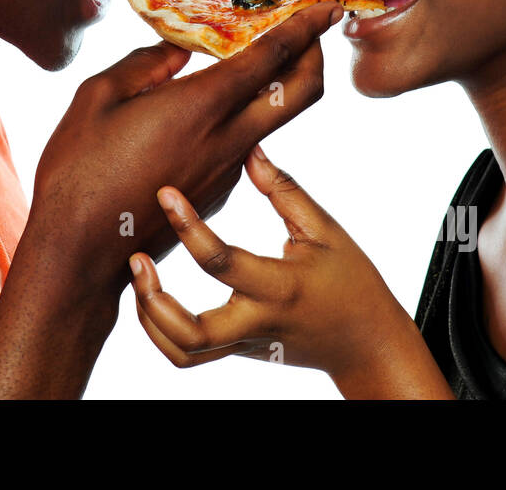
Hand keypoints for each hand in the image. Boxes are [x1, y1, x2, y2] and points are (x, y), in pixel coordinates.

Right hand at [25, 1, 342, 297]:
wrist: (80, 253)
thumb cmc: (78, 170)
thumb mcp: (98, 97)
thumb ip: (146, 64)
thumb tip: (178, 48)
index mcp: (201, 106)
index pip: (273, 55)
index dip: (305, 25)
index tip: (325, 6)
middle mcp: (227, 138)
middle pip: (302, 92)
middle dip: (314, 55)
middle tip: (306, 32)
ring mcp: (228, 170)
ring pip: (274, 118)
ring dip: (277, 85)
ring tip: (245, 60)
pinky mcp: (218, 192)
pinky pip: (244, 143)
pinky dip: (243, 115)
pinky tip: (205, 108)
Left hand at [128, 145, 453, 396]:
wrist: (366, 345)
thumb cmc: (351, 281)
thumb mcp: (326, 230)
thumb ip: (285, 190)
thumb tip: (250, 149)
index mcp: (280, 286)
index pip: (221, 262)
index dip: (188, 226)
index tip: (166, 193)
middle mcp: (257, 321)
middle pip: (191, 333)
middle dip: (153, 299)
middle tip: (139, 257)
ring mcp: (243, 342)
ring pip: (183, 353)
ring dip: (149, 320)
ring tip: (140, 277)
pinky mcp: (236, 351)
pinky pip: (187, 355)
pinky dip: (160, 331)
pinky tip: (154, 297)